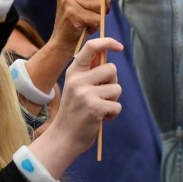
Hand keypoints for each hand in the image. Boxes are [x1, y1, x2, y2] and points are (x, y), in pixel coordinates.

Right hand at [29, 37, 122, 176]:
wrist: (63, 138)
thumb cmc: (75, 112)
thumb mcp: (77, 89)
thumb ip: (91, 74)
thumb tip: (108, 56)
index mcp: (73, 73)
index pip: (90, 47)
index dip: (107, 42)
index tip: (119, 46)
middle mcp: (78, 80)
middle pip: (112, 68)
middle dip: (112, 82)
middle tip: (102, 96)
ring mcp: (85, 94)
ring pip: (117, 88)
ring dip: (113, 100)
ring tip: (99, 109)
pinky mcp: (94, 107)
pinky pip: (117, 105)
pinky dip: (113, 114)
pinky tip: (101, 119)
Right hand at [50, 0, 118, 52]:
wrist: (63, 42)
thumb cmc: (78, 21)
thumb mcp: (84, 1)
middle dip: (105, 0)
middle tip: (101, 11)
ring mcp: (68, 1)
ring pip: (98, 3)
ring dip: (100, 15)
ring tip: (89, 21)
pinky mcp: (72, 13)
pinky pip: (97, 17)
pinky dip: (96, 24)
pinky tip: (87, 27)